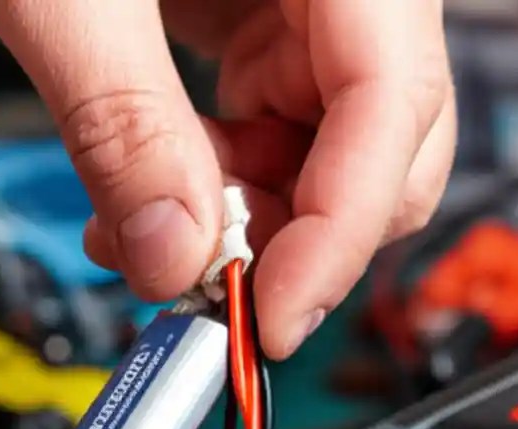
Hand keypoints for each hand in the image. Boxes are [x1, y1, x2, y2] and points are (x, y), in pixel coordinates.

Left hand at [0, 0, 455, 357]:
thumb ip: (121, 125)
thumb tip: (172, 258)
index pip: (396, 98)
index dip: (344, 226)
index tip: (272, 311)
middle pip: (386, 137)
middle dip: (297, 231)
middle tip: (207, 286)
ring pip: (329, 149)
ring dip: (247, 219)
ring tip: (149, 238)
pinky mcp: (259, 16)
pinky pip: (275, 126)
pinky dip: (219, 181)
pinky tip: (154, 198)